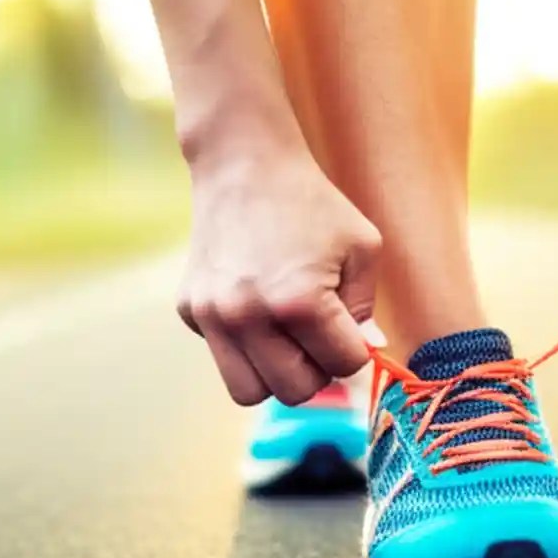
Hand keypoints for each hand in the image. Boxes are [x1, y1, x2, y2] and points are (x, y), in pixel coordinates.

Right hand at [177, 147, 382, 404]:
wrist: (244, 166)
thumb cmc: (312, 204)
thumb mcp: (361, 248)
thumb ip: (365, 307)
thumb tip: (367, 350)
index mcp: (300, 302)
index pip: (343, 366)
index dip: (355, 352)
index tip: (350, 331)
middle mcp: (250, 316)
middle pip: (295, 391)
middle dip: (317, 371)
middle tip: (319, 339)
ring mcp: (213, 316)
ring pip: (249, 392)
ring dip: (275, 374)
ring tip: (287, 340)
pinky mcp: (190, 311)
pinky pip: (223, 357)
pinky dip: (243, 347)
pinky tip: (255, 308)